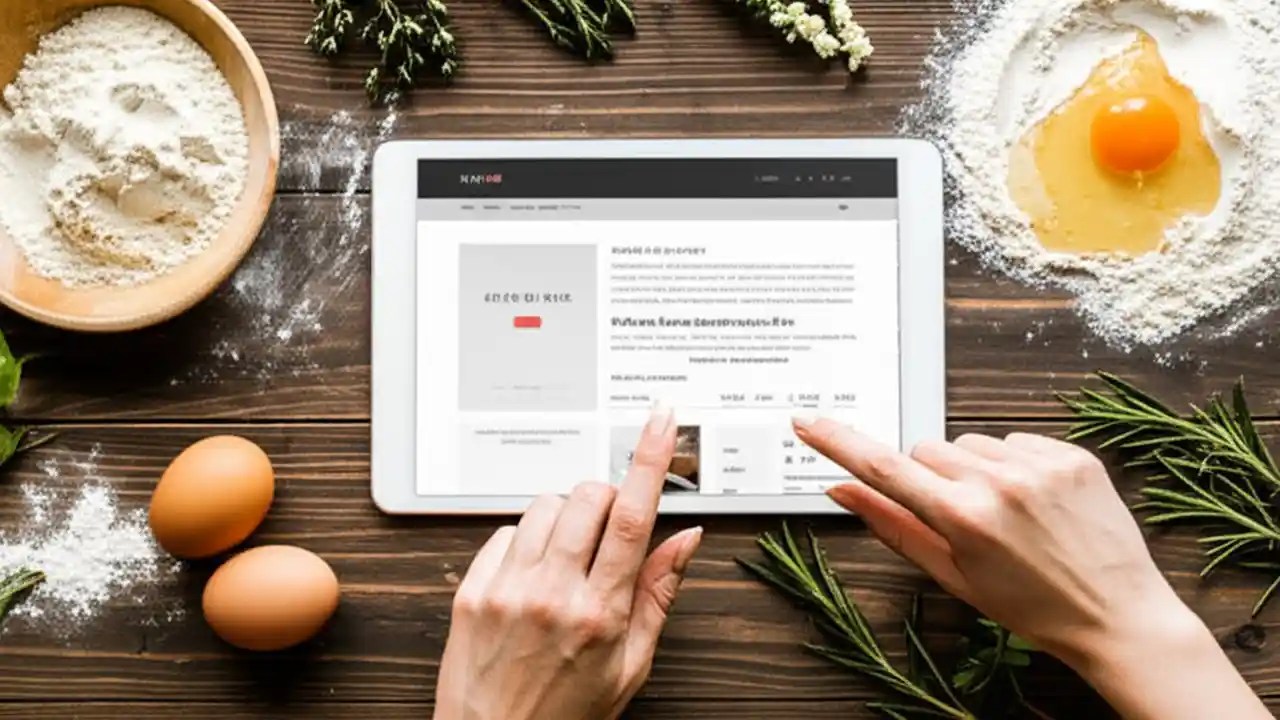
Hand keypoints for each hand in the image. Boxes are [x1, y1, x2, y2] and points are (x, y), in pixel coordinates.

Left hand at [434, 404, 702, 719]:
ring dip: (566, 515)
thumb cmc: (566, 714)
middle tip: (611, 527)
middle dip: (607, 496)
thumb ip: (659, 594)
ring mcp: (507, 589)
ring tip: (568, 556)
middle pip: (588, 498)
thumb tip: (686, 539)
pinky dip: (524, 540)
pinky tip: (532, 573)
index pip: (632, 517)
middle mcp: (552, 593)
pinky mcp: (472, 591)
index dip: (650, 460)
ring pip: (544, 505)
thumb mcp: (632, 666)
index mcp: (600, 612)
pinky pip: (504, 531)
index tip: (660, 422)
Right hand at [793, 416, 1268, 719]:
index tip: (806, 421)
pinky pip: (1015, 439)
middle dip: (929, 476)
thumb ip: (891, 525)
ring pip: (968, 442)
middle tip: (959, 518)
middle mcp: (997, 482)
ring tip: (1006, 514)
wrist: (1117, 615)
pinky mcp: (1071, 453)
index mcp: (961, 517)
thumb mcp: (951, 575)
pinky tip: (1035, 502)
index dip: (838, 442)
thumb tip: (841, 489)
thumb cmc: (1031, 606)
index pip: (882, 466)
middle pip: (925, 449)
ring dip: (973, 469)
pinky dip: (1014, 464)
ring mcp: (1038, 464)